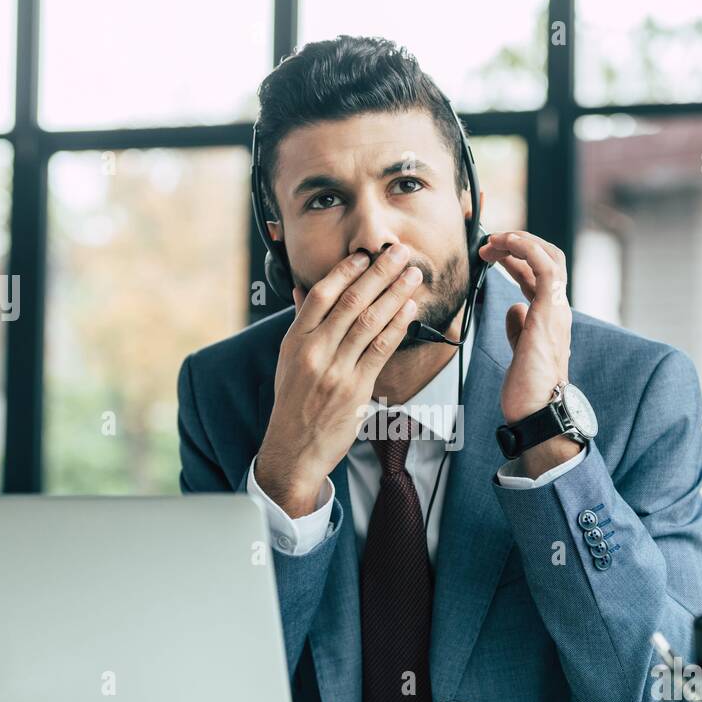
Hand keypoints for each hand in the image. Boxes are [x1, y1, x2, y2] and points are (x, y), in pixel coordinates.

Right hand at [255, 245, 421, 516]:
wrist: (294, 449)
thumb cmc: (294, 404)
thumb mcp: (288, 361)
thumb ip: (301, 325)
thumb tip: (304, 291)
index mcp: (295, 341)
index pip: (321, 295)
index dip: (346, 271)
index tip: (365, 254)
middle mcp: (314, 352)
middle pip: (350, 302)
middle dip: (378, 273)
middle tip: (398, 252)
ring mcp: (335, 370)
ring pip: (369, 322)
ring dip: (394, 294)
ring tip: (412, 274)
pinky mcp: (356, 389)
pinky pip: (381, 349)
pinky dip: (397, 325)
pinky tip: (410, 309)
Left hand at [479, 231, 578, 477]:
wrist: (538, 411)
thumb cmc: (529, 389)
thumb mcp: (520, 350)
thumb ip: (519, 328)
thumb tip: (514, 310)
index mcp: (550, 316)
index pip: (539, 275)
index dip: (516, 258)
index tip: (492, 253)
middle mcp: (558, 308)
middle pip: (548, 259)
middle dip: (518, 244)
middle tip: (488, 244)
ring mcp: (556, 309)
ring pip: (548, 257)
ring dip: (519, 241)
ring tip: (492, 240)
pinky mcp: (549, 311)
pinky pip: (544, 267)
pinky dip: (526, 248)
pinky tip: (506, 243)